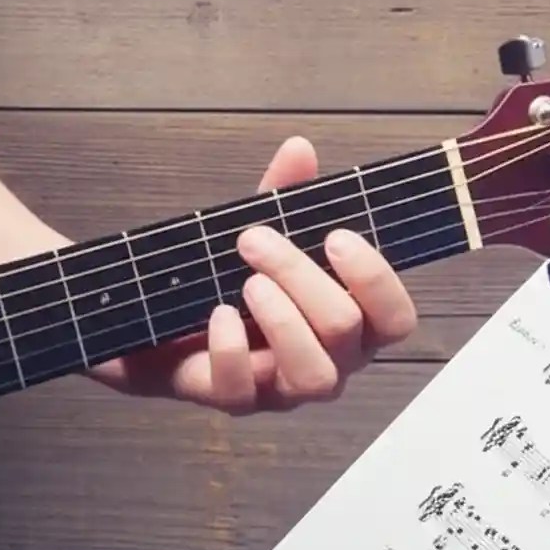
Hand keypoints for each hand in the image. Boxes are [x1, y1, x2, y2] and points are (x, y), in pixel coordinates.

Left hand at [87, 136, 417, 413]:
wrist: (153, 319)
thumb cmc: (226, 277)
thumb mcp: (256, 231)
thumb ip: (281, 194)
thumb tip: (298, 148)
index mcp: (348, 323)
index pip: (396, 320)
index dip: (375, 280)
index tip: (335, 236)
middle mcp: (327, 362)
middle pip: (346, 331)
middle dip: (302, 276)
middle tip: (254, 239)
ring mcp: (281, 390)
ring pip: (313, 376)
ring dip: (283, 322)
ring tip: (247, 283)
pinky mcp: (232, 401)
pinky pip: (242, 392)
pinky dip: (230, 348)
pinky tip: (215, 315)